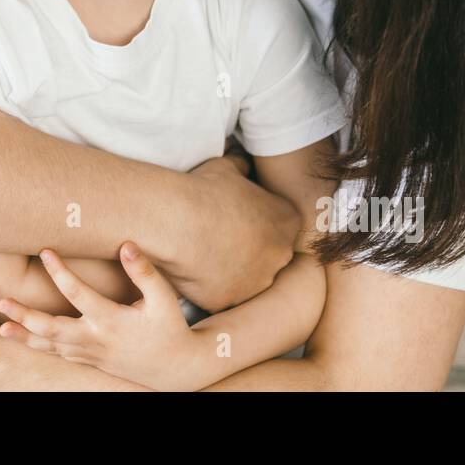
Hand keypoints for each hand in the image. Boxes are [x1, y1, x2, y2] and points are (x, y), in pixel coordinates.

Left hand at [0, 242, 208, 391]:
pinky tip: (27, 339)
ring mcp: (91, 354)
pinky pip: (60, 355)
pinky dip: (41, 348)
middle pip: (51, 329)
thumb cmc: (170, 328)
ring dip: (25, 337)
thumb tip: (126, 245)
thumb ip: (143, 272)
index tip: (45, 250)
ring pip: (51, 347)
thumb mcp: (163, 299)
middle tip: (1, 302)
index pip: (77, 294)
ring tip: (1, 327)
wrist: (176, 369)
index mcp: (111, 321)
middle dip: (25, 315)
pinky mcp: (91, 361)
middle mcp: (96, 340)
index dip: (59, 272)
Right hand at [169, 153, 299, 312]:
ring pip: (248, 278)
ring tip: (205, 252)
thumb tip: (242, 164)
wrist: (177, 222)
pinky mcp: (231, 301)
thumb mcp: (227, 167)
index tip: (240, 217)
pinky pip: (223, 294)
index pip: (283, 222)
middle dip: (251, 248)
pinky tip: (194, 268)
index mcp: (287, 220)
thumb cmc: (204, 190)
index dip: (260, 219)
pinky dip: (210, 284)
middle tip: (222, 235)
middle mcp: (280, 255)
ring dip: (233, 269)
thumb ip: (242, 168)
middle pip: (271, 254)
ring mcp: (258, 282)